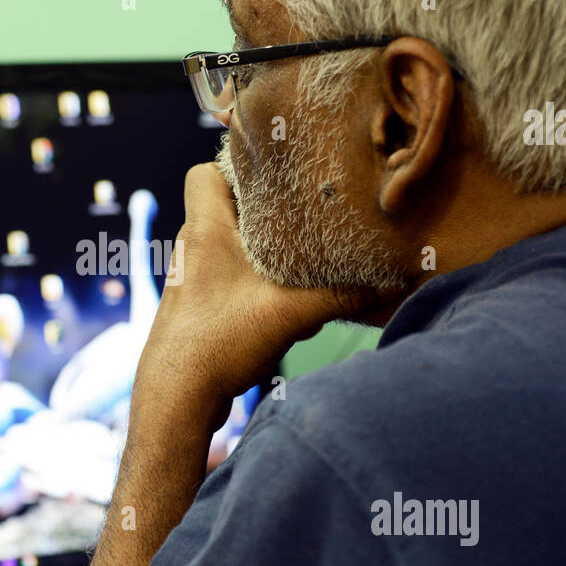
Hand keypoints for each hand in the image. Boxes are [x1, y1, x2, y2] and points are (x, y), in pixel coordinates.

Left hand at [132, 163, 387, 429]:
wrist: (174, 399)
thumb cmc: (216, 343)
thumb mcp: (290, 313)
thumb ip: (342, 293)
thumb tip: (391, 279)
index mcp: (204, 230)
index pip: (205, 172)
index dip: (236, 165)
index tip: (277, 172)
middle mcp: (192, 249)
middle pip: (227, 209)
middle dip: (266, 214)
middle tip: (304, 217)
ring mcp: (192, 281)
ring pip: (233, 249)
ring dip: (266, 255)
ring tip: (302, 264)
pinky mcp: (197, 310)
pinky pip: (232, 282)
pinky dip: (257, 287)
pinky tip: (285, 309)